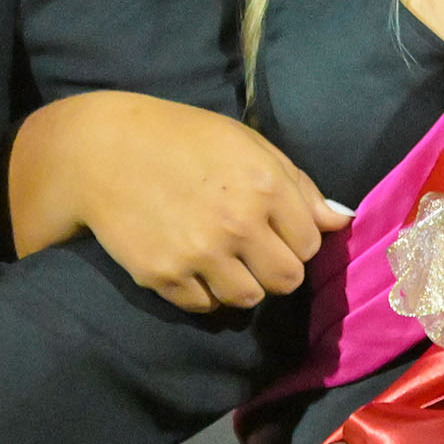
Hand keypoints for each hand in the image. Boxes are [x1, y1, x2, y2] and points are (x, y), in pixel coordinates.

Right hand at [8, 91, 347, 312]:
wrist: (102, 150)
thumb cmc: (182, 138)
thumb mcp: (245, 144)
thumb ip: (297, 185)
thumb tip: (341, 222)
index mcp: (265, 184)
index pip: (310, 243)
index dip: (295, 238)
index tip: (274, 228)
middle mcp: (238, 224)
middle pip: (287, 280)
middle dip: (274, 268)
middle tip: (251, 249)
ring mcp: (200, 254)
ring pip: (248, 299)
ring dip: (241, 283)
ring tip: (219, 256)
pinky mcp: (165, 277)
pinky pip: (204, 305)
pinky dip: (201, 290)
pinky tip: (187, 260)